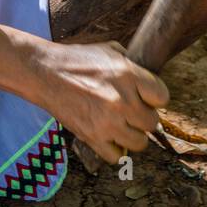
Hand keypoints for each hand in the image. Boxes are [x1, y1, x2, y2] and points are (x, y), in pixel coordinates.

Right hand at [30, 39, 169, 164]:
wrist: (44, 72)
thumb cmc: (76, 59)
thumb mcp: (110, 50)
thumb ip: (132, 65)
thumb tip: (149, 77)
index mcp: (127, 74)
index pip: (162, 97)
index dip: (155, 98)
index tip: (146, 97)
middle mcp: (121, 100)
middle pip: (152, 122)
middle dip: (143, 117)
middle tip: (131, 111)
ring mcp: (107, 121)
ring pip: (140, 143)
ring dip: (132, 135)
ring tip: (122, 125)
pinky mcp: (92, 137)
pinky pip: (116, 156)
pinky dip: (115, 149)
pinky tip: (110, 137)